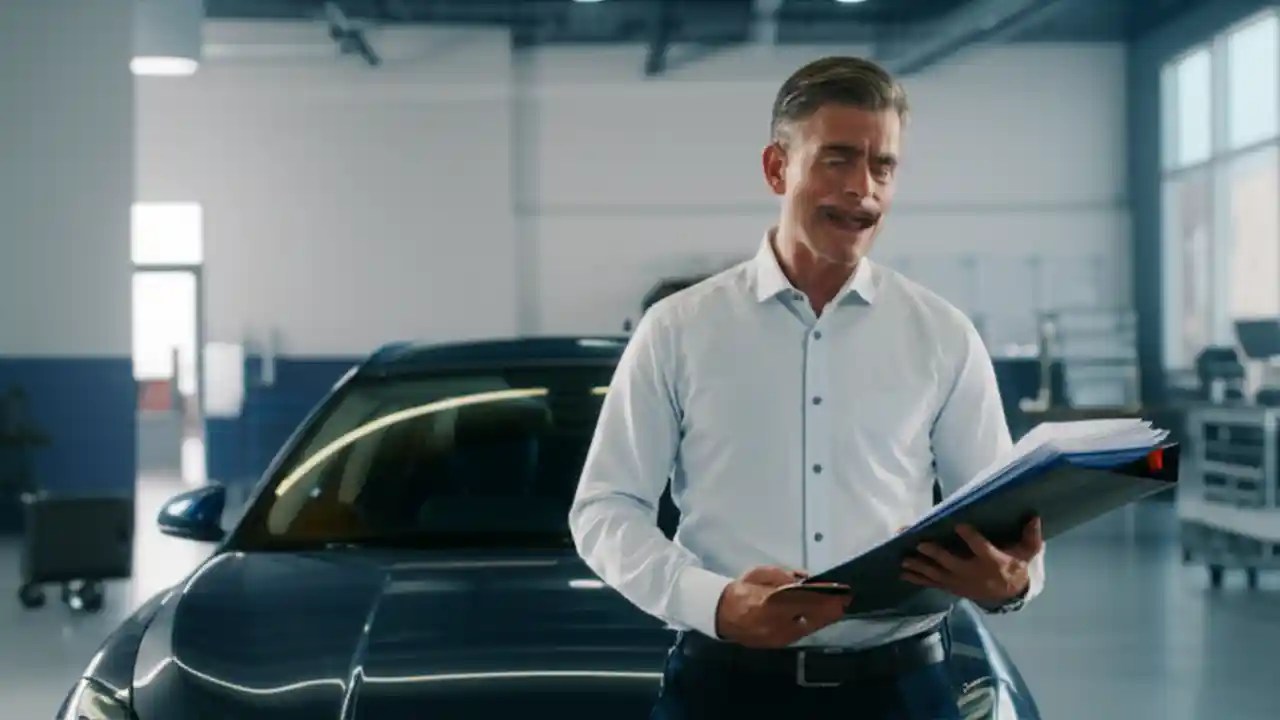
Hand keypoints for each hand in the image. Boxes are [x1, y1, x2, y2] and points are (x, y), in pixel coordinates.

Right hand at [714, 566, 850, 648]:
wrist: (720, 614)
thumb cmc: (741, 590)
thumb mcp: (760, 574)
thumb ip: (783, 576)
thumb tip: (806, 579)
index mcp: (768, 601)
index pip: (804, 599)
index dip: (825, 596)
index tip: (841, 592)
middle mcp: (775, 622)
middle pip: (810, 616)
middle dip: (830, 609)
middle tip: (847, 601)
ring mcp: (777, 636)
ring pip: (807, 627)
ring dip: (824, 618)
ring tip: (838, 608)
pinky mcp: (777, 644)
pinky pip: (800, 633)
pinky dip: (811, 624)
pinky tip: (821, 618)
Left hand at [900, 517, 1042, 605]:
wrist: (1010, 594)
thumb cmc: (1016, 565)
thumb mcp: (1028, 552)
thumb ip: (1031, 536)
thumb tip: (1034, 516)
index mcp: (993, 562)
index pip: (982, 549)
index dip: (971, 538)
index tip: (960, 525)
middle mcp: (974, 573)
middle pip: (953, 563)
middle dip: (936, 554)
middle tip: (921, 543)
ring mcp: (961, 582)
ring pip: (938, 575)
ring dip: (920, 567)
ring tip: (904, 560)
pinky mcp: (953, 587)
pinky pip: (934, 583)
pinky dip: (918, 579)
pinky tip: (903, 573)